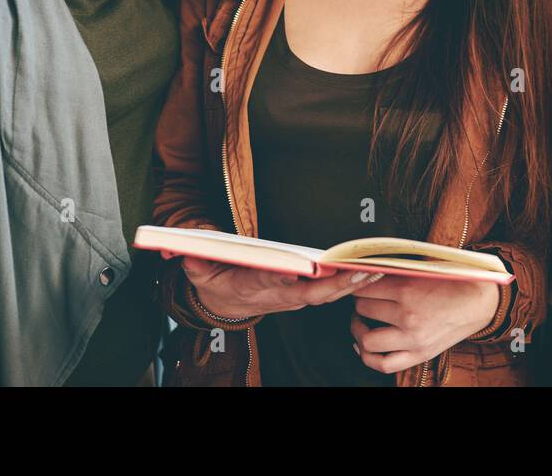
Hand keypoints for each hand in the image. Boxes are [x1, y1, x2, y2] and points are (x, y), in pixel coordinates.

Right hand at [176, 254, 378, 319]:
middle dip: (334, 283)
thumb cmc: (214, 280)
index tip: (297, 269)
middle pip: (308, 292)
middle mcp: (276, 295)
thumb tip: (175, 246)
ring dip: (351, 283)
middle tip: (357, 268)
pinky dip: (351, 284)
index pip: (266, 280)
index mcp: (249, 286)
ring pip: (325, 295)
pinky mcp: (302, 297)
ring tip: (375, 267)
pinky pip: (330, 293)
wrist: (223, 305)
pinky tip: (372, 271)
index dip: (281, 276)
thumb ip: (191, 258)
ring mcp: (292, 299)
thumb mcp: (197, 270)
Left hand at [349, 276, 499, 373]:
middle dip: (359, 302)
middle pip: (363, 309)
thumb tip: (369, 267)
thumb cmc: (454, 282)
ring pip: (367, 340)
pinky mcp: (419, 354)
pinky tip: (365, 346)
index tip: (360, 282)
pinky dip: (369, 357)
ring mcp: (413, 339)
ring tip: (360, 322)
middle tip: (362, 299)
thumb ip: (397, 268)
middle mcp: (408, 315)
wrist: (480, 303)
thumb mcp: (425, 267)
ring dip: (358, 330)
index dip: (359, 282)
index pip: (365, 286)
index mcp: (408, 288)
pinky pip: (384, 364)